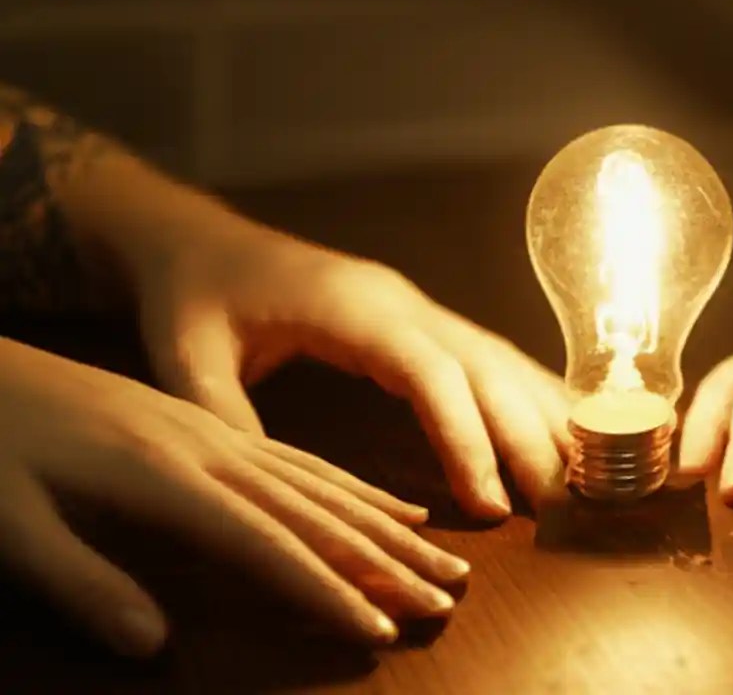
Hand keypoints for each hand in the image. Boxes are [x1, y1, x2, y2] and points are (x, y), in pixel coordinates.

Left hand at [0, 338, 468, 657]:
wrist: (24, 329)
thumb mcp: (5, 510)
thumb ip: (75, 575)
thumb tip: (148, 644)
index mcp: (169, 458)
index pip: (269, 532)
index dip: (325, 586)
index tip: (378, 630)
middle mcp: (213, 442)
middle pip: (325, 499)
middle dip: (391, 554)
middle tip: (446, 599)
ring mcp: (229, 425)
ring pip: (333, 473)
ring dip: (395, 522)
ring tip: (446, 560)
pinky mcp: (232, 417)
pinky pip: (317, 454)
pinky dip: (366, 486)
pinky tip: (399, 506)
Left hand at [122, 206, 567, 519]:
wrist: (195, 239)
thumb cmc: (190, 295)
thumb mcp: (186, 356)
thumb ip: (226, 418)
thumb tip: (275, 497)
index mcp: (352, 305)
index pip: (429, 370)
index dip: (466, 435)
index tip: (490, 501)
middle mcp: (398, 301)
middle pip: (483, 364)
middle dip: (525, 433)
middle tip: (556, 504)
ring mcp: (414, 306)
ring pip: (497, 358)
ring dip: (540, 414)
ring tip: (580, 475)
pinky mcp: (416, 320)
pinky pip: (486, 357)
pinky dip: (527, 394)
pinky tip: (559, 427)